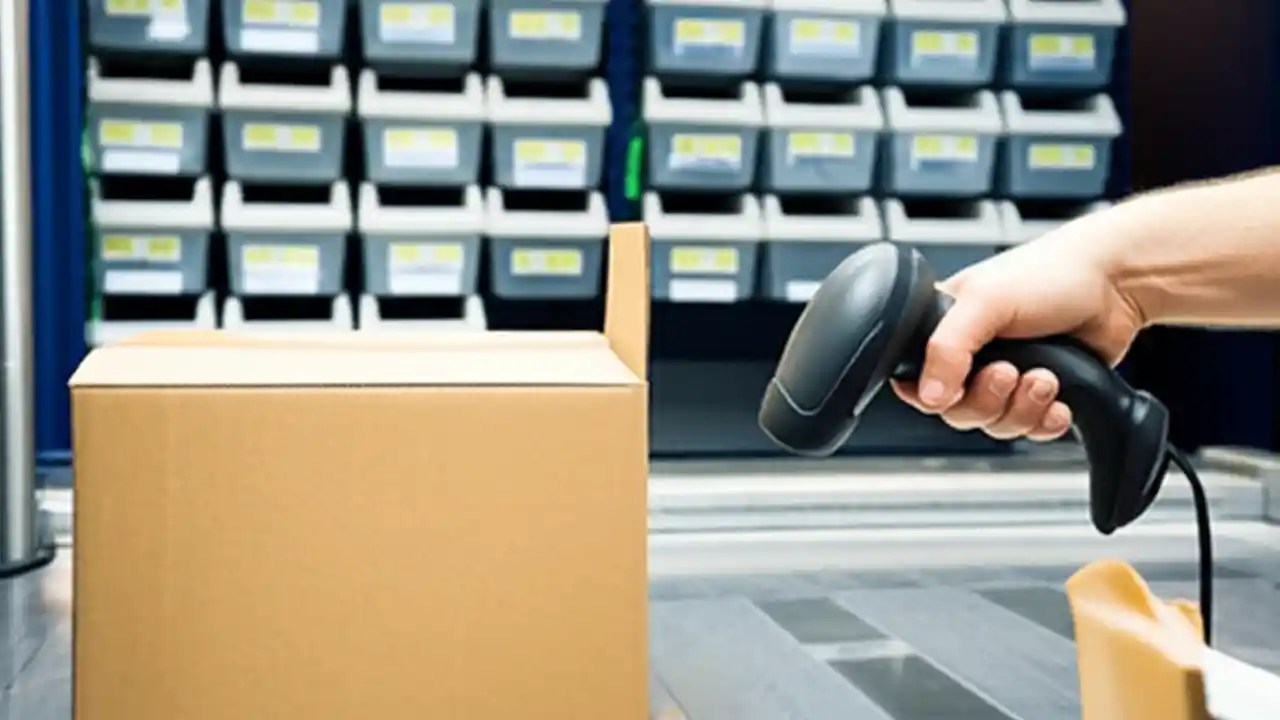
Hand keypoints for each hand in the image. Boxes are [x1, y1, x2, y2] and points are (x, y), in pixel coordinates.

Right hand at [892, 222, 1147, 440]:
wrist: (1116, 284)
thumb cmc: (1051, 274)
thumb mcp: (985, 301)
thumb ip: (947, 348)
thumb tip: (930, 395)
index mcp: (944, 327)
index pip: (915, 380)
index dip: (934, 393)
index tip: (958, 386)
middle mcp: (972, 355)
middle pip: (956, 412)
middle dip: (988, 400)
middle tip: (1009, 373)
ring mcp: (1006, 377)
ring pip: (993, 424)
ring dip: (1021, 408)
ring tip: (1045, 378)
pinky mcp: (1040, 395)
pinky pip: (1029, 430)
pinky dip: (1044, 422)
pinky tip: (1059, 401)